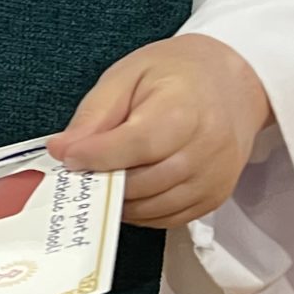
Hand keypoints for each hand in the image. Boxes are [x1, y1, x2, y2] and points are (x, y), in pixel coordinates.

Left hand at [48, 35, 272, 228]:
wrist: (230, 83)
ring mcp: (214, 177)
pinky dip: (141, 211)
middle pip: (143, 182)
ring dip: (119, 200)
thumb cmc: (177, 74)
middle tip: (79, 170)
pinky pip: (169, 218)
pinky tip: (128, 189)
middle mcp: (206, 148)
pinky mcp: (215, 197)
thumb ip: (94, 114)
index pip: (136, 144)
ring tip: (102, 177)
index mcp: (184, 108)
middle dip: (102, 180)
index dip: (97, 155)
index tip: (67, 156)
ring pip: (153, 207)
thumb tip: (63, 149)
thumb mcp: (127, 75)